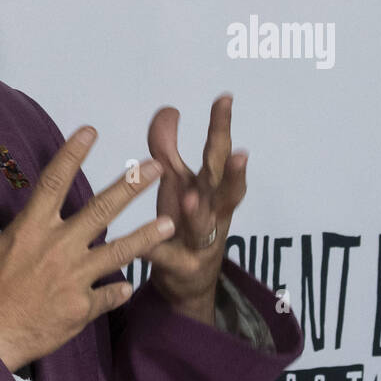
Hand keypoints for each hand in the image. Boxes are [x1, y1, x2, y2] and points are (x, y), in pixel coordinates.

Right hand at [0, 126, 174, 371]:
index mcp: (30, 229)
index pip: (54, 182)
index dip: (72, 154)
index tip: (90, 132)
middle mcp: (58, 247)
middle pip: (101, 210)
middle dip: (131, 186)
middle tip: (157, 168)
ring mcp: (74, 278)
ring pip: (119, 251)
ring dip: (146, 236)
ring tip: (170, 223)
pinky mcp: (82, 308)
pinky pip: (108, 295)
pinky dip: (119, 290)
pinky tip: (127, 287)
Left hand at [143, 94, 247, 322]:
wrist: (188, 281)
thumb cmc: (184, 221)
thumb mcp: (178, 183)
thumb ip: (168, 148)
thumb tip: (169, 109)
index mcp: (211, 188)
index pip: (218, 154)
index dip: (222, 127)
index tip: (224, 98)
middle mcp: (212, 213)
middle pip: (223, 190)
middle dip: (231, 173)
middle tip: (237, 154)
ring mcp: (198, 242)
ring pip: (203, 227)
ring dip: (198, 212)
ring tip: (191, 198)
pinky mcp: (178, 267)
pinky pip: (164, 257)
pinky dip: (156, 251)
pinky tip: (144, 246)